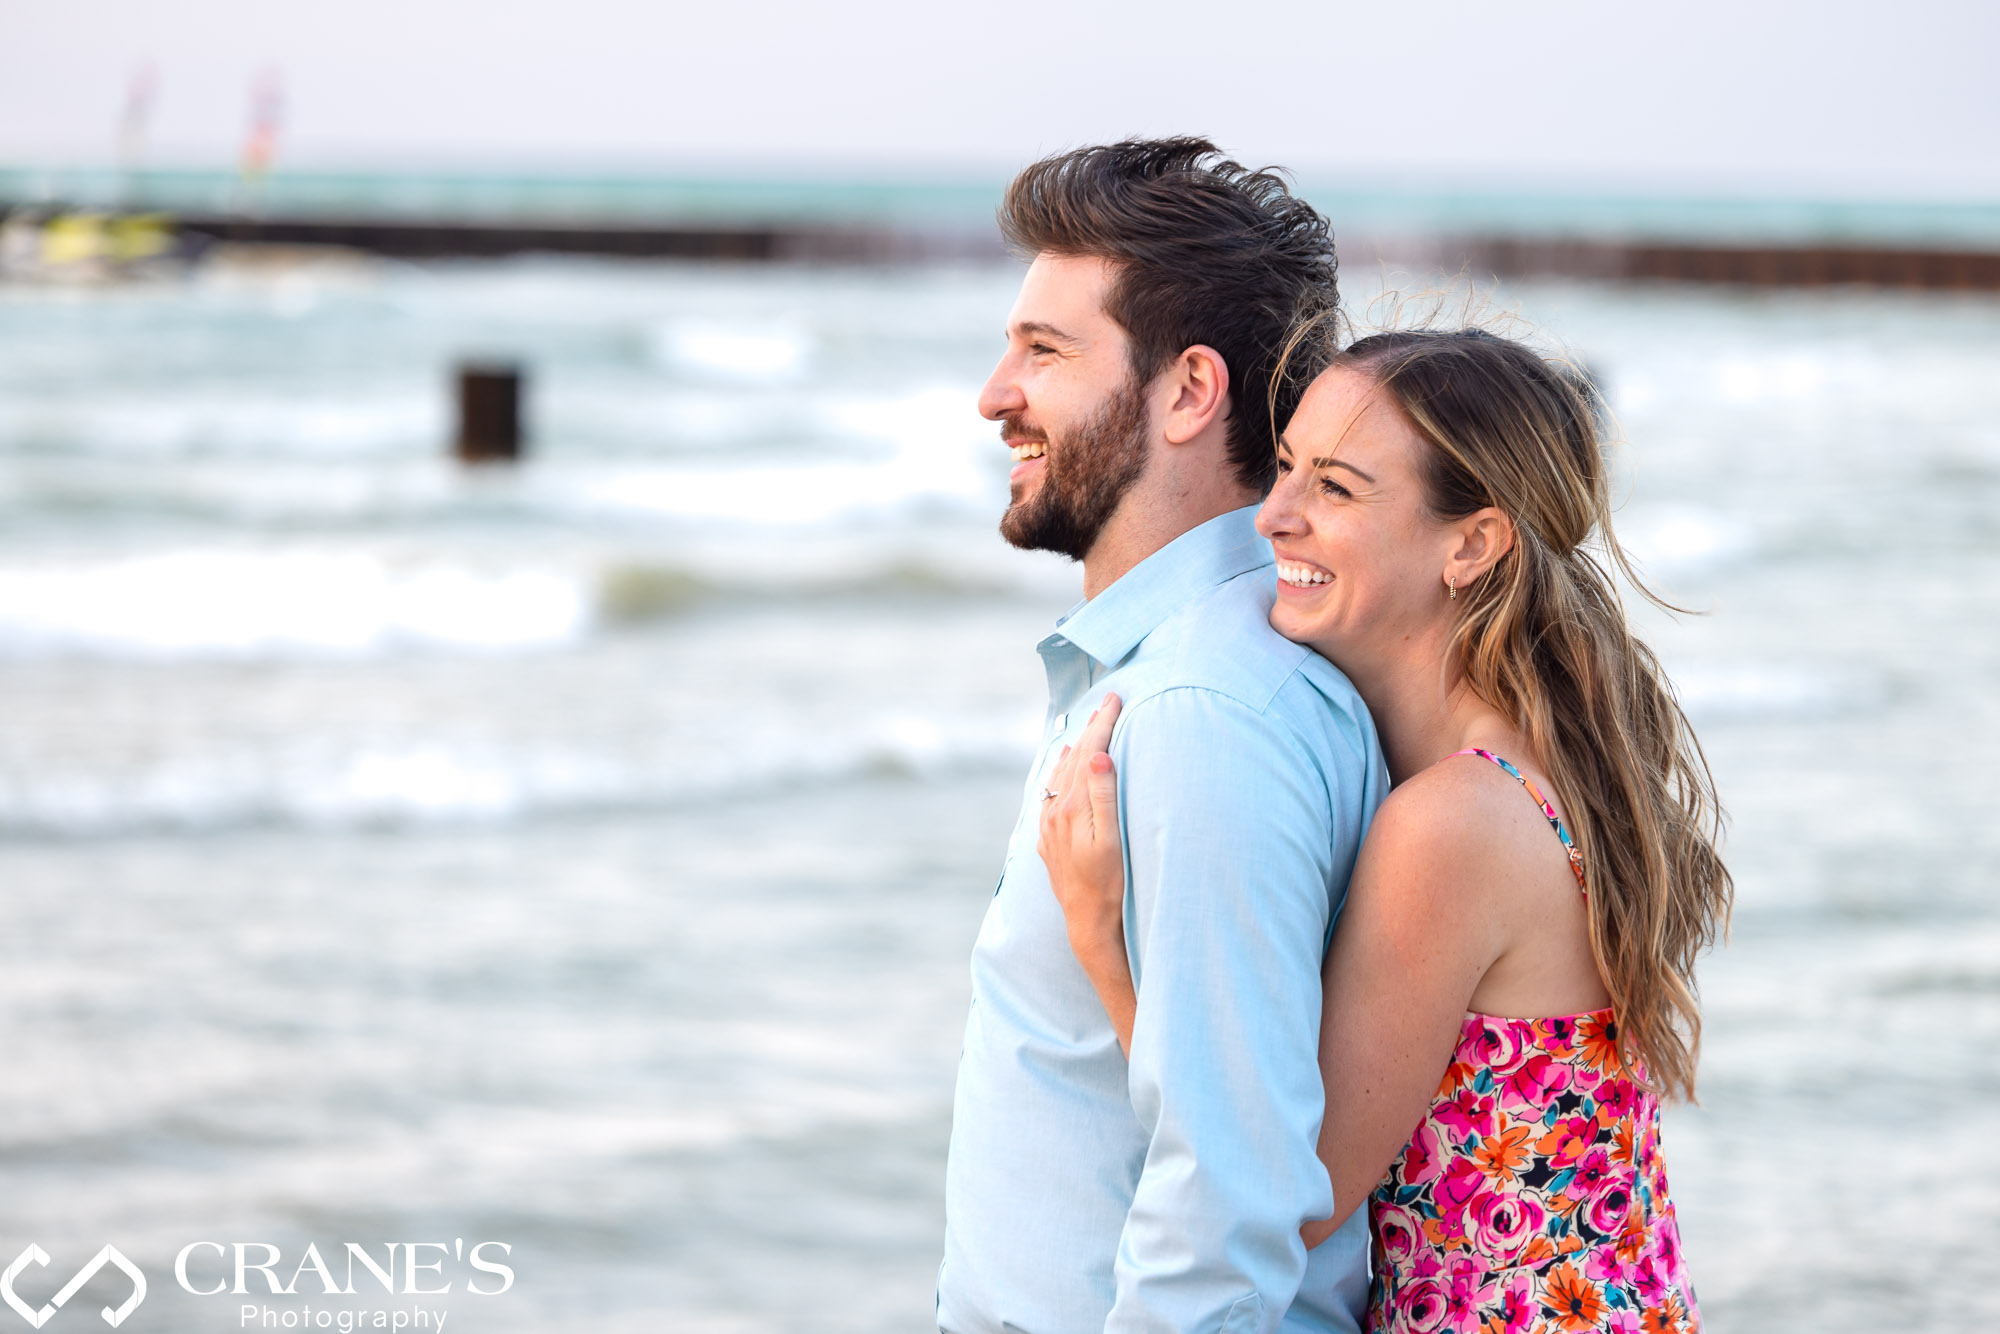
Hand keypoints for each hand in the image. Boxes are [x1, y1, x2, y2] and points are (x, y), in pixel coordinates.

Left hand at [1038, 694, 1126, 976]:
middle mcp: (1055, 812)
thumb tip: (1096, 755)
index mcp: (1072, 807)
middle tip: (1106, 703)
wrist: (1087, 921)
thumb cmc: (1109, 884)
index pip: (1089, 754)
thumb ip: (1102, 796)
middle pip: (1074, 759)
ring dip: (1076, 747)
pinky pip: (1053, 792)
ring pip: (1061, 774)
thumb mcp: (1111, 840)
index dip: (1103, 724)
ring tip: (1088, 726)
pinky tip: (1065, 765)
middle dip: (1091, 728)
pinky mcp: (1049, 838)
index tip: (1115, 699)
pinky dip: (1062, 771)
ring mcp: (1049, 825)